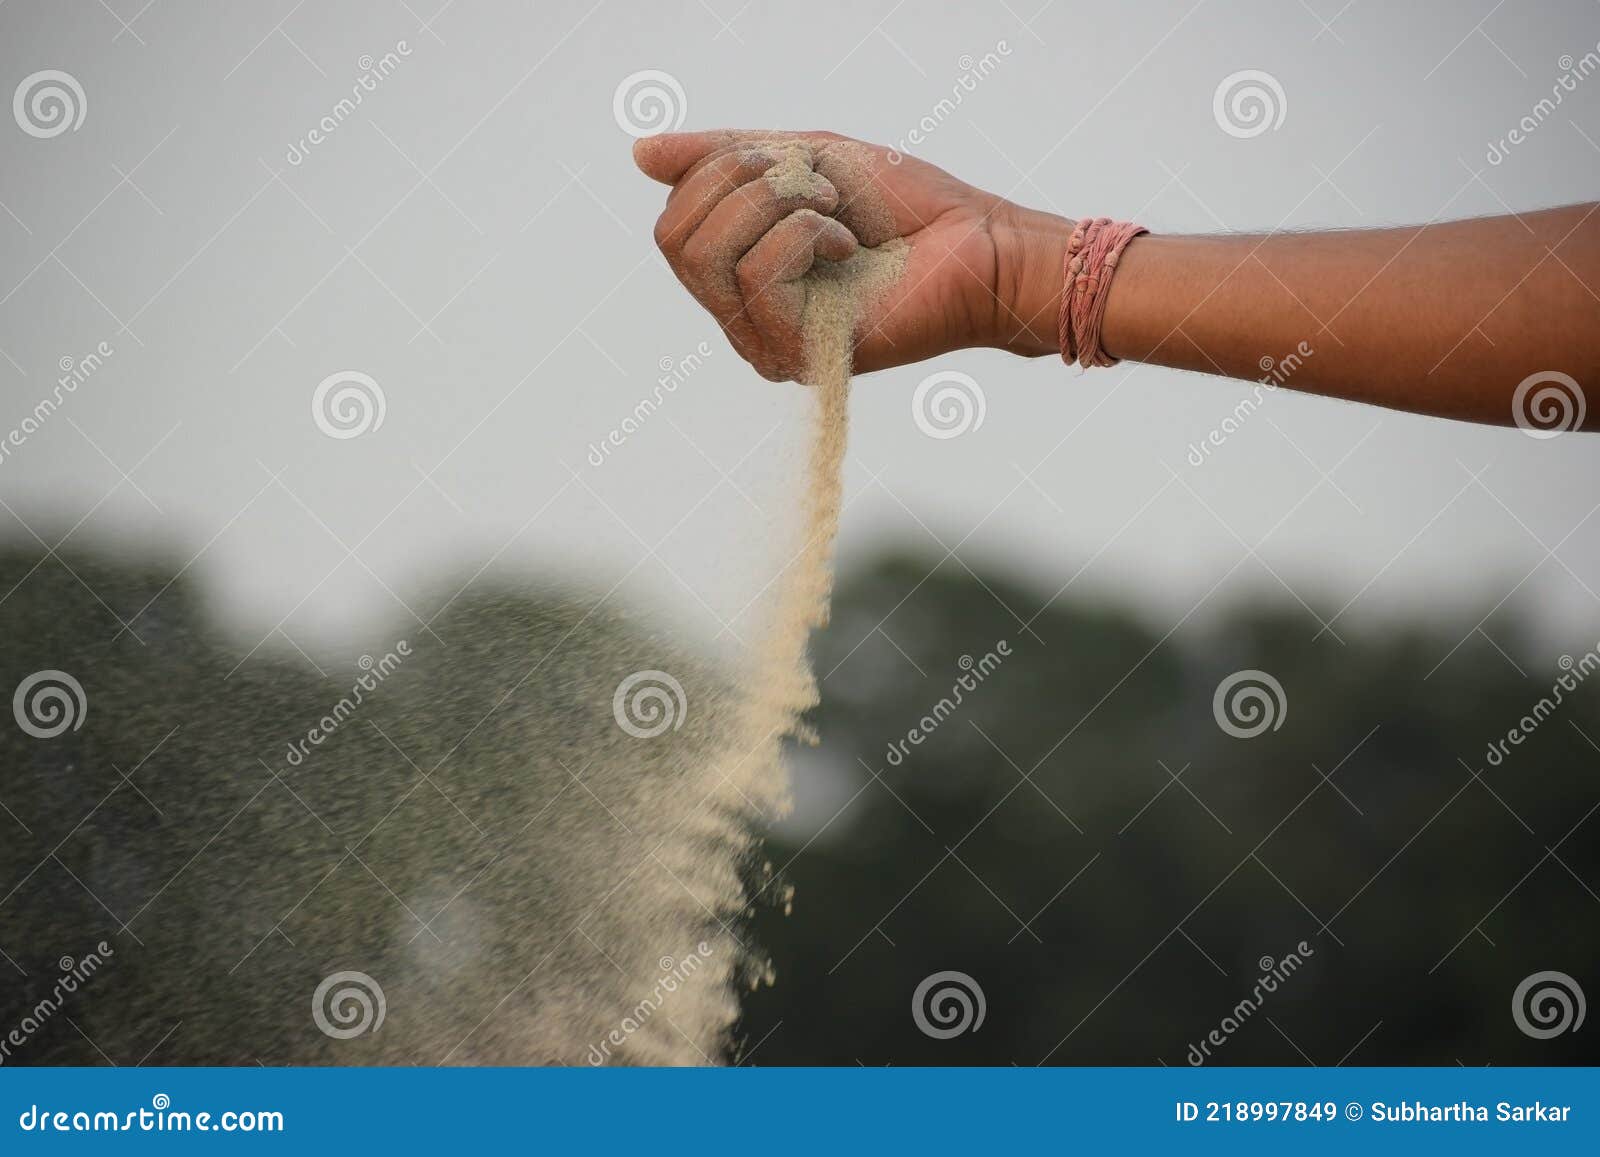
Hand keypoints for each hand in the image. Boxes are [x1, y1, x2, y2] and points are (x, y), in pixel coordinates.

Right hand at [632, 129, 1068, 380]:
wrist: (979, 242)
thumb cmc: (905, 205)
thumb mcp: (803, 158)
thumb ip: (723, 157)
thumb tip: (639, 152)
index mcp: (740, 273)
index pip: (673, 218)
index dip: (720, 168)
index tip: (792, 162)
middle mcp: (743, 317)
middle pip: (674, 239)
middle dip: (739, 182)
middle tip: (811, 183)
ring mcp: (767, 342)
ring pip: (708, 259)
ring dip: (778, 206)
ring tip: (836, 215)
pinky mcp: (799, 355)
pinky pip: (756, 280)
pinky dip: (804, 236)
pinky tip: (848, 247)